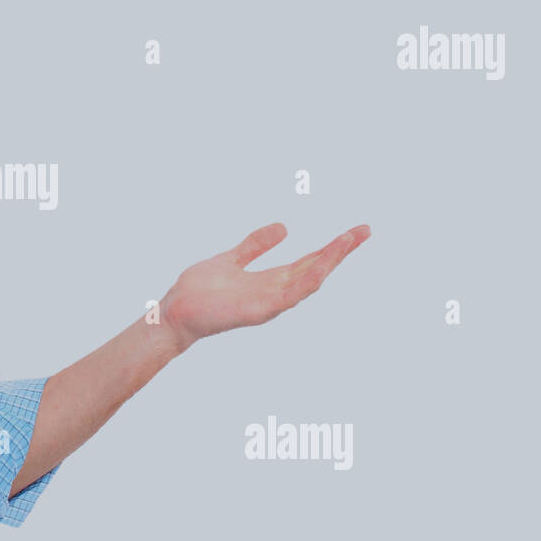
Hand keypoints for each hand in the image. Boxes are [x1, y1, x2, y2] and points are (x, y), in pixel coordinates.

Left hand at [161, 222, 369, 350]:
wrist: (176, 313)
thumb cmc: (200, 291)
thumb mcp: (233, 258)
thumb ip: (255, 245)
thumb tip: (284, 227)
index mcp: (271, 280)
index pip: (309, 261)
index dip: (332, 247)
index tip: (355, 231)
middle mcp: (276, 292)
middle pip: (316, 269)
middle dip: (341, 251)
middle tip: (365, 230)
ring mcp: (270, 303)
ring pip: (309, 280)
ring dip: (331, 260)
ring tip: (350, 239)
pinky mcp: (259, 310)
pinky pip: (290, 294)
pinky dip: (308, 279)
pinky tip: (323, 265)